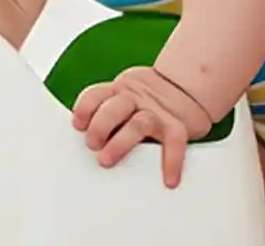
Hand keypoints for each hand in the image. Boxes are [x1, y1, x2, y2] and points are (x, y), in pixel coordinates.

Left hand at [71, 67, 212, 187]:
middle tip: (91, 145)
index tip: (77, 125)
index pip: (97, 94)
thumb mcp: (124, 93)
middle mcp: (137, 98)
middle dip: (99, 127)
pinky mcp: (177, 125)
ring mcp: (157, 112)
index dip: (84, 108)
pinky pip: (175, 143)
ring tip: (107, 160)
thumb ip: (107, 109)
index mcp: (119, 90)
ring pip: (138, 124)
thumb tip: (82, 136)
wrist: (187, 85)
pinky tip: (168, 178)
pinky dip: (171, 161)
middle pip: (114, 108)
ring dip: (120, 144)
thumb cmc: (148, 98)